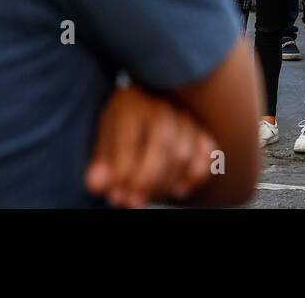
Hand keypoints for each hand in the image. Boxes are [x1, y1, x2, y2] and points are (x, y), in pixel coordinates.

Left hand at [85, 85, 215, 207]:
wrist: (145, 111)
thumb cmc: (121, 130)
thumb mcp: (103, 143)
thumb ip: (100, 165)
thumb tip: (96, 185)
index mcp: (131, 104)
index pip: (132, 138)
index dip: (125, 172)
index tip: (116, 195)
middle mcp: (162, 106)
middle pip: (163, 143)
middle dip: (148, 179)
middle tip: (132, 202)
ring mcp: (186, 118)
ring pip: (185, 154)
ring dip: (166, 183)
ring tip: (147, 196)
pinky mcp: (203, 132)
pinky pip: (207, 156)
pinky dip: (195, 177)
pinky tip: (177, 189)